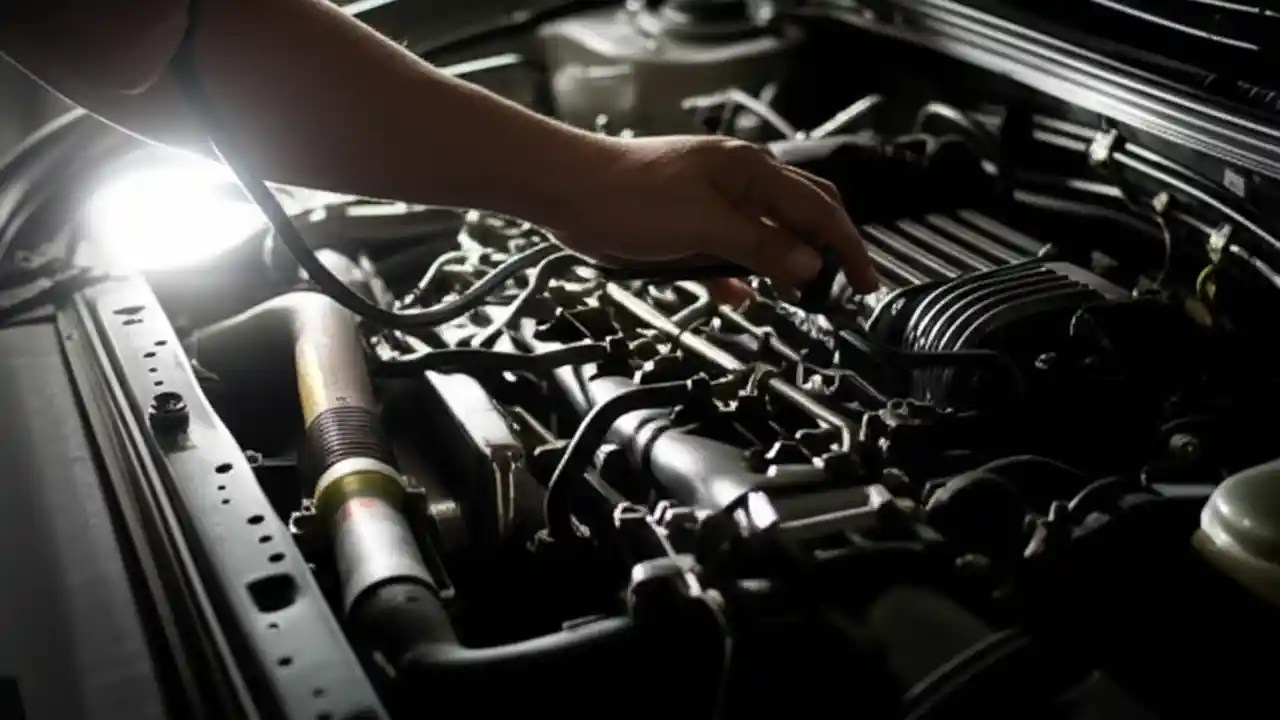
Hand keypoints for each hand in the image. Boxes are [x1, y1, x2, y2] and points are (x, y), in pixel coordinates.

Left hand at [547, 134, 878, 294]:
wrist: (569, 193)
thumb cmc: (627, 194)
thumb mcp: (704, 227)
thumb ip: (760, 247)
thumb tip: (807, 265)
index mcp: (750, 171)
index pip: (819, 210)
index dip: (847, 248)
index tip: (865, 282)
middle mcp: (737, 183)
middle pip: (799, 218)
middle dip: (824, 254)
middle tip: (841, 290)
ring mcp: (713, 203)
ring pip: (764, 238)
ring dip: (780, 267)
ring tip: (795, 299)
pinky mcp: (689, 225)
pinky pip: (728, 252)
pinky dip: (738, 275)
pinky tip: (738, 295)